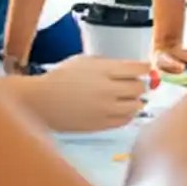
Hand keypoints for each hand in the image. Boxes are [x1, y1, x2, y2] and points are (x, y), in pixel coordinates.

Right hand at [28, 56, 150, 132]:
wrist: (41, 101)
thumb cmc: (61, 77)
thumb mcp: (84, 61)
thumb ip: (108, 64)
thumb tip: (130, 69)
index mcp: (104, 70)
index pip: (138, 68)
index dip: (145, 68)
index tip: (145, 69)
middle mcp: (108, 90)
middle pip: (140, 88)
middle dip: (140, 84)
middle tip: (134, 84)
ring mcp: (105, 109)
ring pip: (136, 106)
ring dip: (135, 100)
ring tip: (127, 98)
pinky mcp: (101, 125)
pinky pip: (125, 120)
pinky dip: (127, 114)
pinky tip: (120, 109)